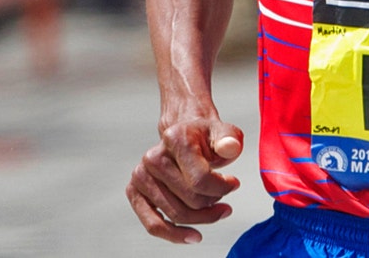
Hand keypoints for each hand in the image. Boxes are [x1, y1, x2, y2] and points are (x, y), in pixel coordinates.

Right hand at [126, 116, 243, 243]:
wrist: (185, 134)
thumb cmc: (205, 137)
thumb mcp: (224, 132)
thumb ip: (230, 139)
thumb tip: (229, 147)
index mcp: (174, 139)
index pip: (200, 179)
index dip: (222, 188)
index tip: (234, 184)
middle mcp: (153, 158)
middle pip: (190, 199)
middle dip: (213, 202)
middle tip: (224, 196)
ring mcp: (141, 176)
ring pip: (176, 215)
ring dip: (201, 217)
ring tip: (216, 209)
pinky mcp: (135, 192)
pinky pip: (154, 224)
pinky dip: (175, 234)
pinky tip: (193, 236)